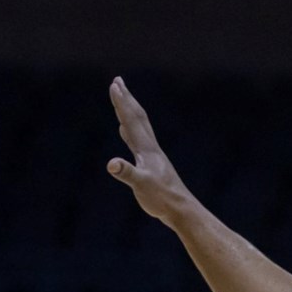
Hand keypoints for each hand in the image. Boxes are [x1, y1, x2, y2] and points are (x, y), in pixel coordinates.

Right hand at [106, 77, 192, 223]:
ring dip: (128, 111)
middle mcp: (149, 147)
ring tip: (122, 99)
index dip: (121, 103)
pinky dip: (128, 130)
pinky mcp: (149, 163)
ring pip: (138, 126)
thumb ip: (127, 173)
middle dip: (126, 99)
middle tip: (117, 81)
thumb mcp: (141, 185)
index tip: (114, 85)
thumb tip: (112, 163)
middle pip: (137, 116)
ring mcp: (151, 154)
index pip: (131, 120)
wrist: (180, 209)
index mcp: (146, 148)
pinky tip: (124, 130)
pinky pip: (136, 139)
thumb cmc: (161, 198)